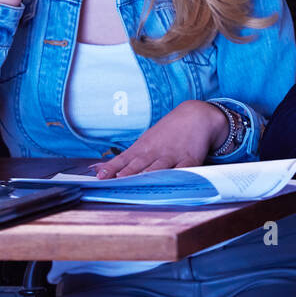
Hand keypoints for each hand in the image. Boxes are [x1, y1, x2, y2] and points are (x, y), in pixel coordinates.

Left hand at [95, 101, 226, 177]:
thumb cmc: (166, 133)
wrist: (195, 116)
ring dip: (149, 174)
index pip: (123, 160)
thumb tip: (101, 168)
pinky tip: (172, 180)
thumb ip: (128, 157)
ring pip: (159, 167)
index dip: (112, 168)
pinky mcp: (190, 160)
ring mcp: (172, 156)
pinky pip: (183, 169)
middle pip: (139, 164)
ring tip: (139, 180)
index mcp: (143, 148)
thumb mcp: (146, 141)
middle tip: (117, 180)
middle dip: (128, 173)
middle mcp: (155, 152)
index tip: (100, 176)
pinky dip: (178, 175)